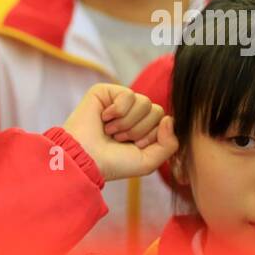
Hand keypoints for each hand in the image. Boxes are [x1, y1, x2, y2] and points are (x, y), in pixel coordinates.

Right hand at [62, 84, 177, 181]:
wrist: (85, 159)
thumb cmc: (112, 163)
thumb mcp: (148, 161)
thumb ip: (170, 144)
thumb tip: (169, 119)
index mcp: (142, 128)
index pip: (164, 121)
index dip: (150, 136)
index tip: (131, 146)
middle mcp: (132, 113)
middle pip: (156, 111)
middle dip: (138, 130)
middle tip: (117, 139)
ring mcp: (119, 101)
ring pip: (144, 102)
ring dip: (126, 123)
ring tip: (110, 131)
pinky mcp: (105, 91)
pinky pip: (128, 95)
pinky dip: (117, 111)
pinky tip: (104, 118)